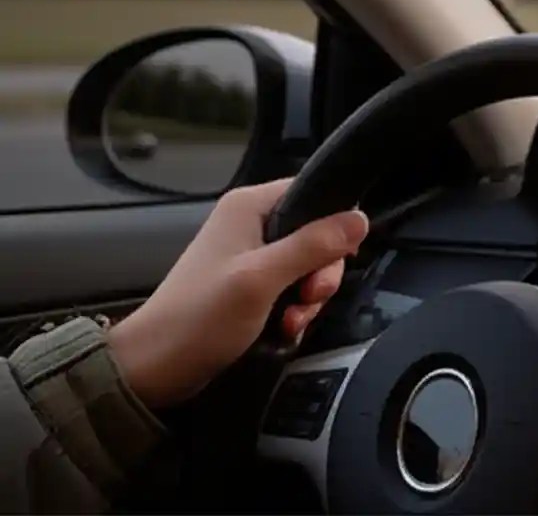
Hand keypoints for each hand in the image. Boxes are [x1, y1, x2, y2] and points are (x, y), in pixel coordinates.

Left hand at [108, 179, 368, 408]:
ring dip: (309, 298)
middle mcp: (251, 225)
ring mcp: (250, 258)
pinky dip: (295, 311)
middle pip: (317, 235)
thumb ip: (313, 246)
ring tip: (291, 322)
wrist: (154, 368)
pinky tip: (284, 330)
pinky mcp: (250, 287)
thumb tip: (361, 218)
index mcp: (250, 206)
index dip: (335, 222)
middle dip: (322, 272)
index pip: (312, 192)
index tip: (340, 258)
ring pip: (308, 267)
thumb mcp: (263, 278)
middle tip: (310, 298)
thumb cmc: (202, 317)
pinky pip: (292, 290)